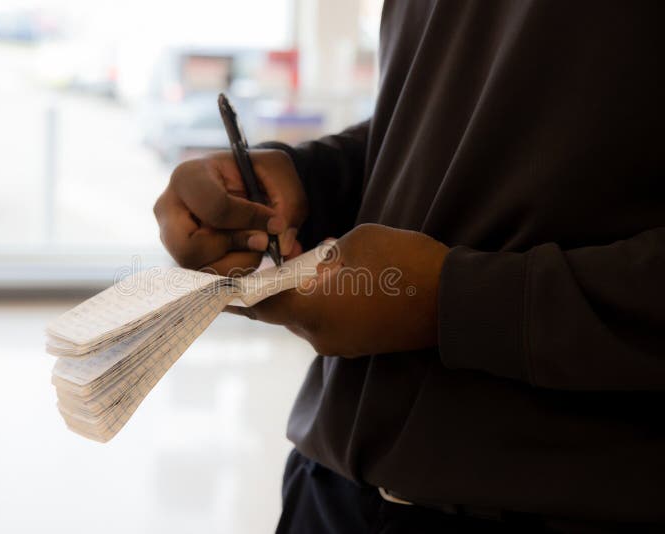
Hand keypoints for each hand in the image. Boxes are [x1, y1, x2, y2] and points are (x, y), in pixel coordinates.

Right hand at [154, 149, 307, 275]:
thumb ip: (286, 208)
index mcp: (188, 176)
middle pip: (190, 249)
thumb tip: (281, 247)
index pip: (215, 209)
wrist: (250, 182)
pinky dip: (234, 271)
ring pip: (200, 270)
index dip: (250, 221)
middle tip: (263, 241)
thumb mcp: (280, 178)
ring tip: (259, 245)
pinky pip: (207, 279)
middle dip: (234, 249)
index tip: (276, 224)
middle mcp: (169, 209)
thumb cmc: (261, 175)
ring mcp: (171, 238)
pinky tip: (249, 253)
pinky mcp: (183, 258)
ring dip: (238, 264)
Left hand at [228, 224, 449, 355]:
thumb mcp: (355, 242)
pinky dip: (320, 305)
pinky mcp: (358, 346)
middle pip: (278, 312)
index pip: (256, 304)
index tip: (211, 286)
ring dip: (298, 296)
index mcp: (310, 308)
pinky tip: (333, 282)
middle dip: (267, 290)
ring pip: (304, 318)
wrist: (456, 300)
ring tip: (304, 268)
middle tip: (256, 267)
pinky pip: (326, 324)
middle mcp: (318, 335)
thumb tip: (311, 263)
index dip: (232, 292)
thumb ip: (320, 255)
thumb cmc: (405, 262)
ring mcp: (339, 345)